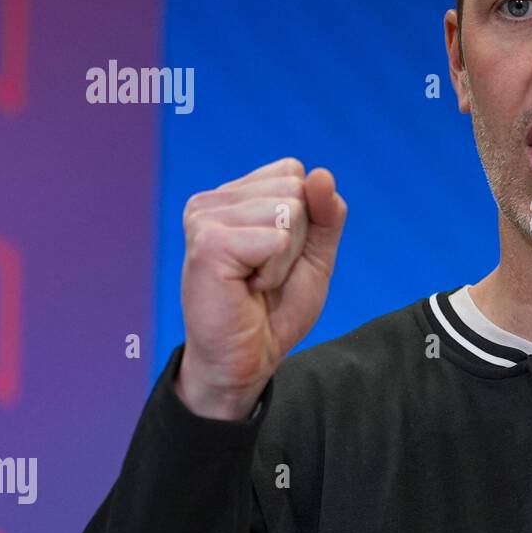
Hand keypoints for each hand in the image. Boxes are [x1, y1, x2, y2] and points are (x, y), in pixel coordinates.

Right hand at [175, 157, 348, 419]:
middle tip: (265, 274)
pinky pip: (276, 240)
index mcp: (233, 196)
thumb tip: (323, 174)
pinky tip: (247, 288)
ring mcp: (205, 218)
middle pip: (295, 189)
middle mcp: (213, 201)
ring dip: (285, 259)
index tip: (276, 254)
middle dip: (297, 240)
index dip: (305, 219)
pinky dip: (274, 271)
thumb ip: (326, 214)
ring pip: (289, 212)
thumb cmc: (274, 309)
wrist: (248, 360)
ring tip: (255, 281)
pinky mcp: (207, 243)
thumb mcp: (314, 255)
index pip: (293, 172)